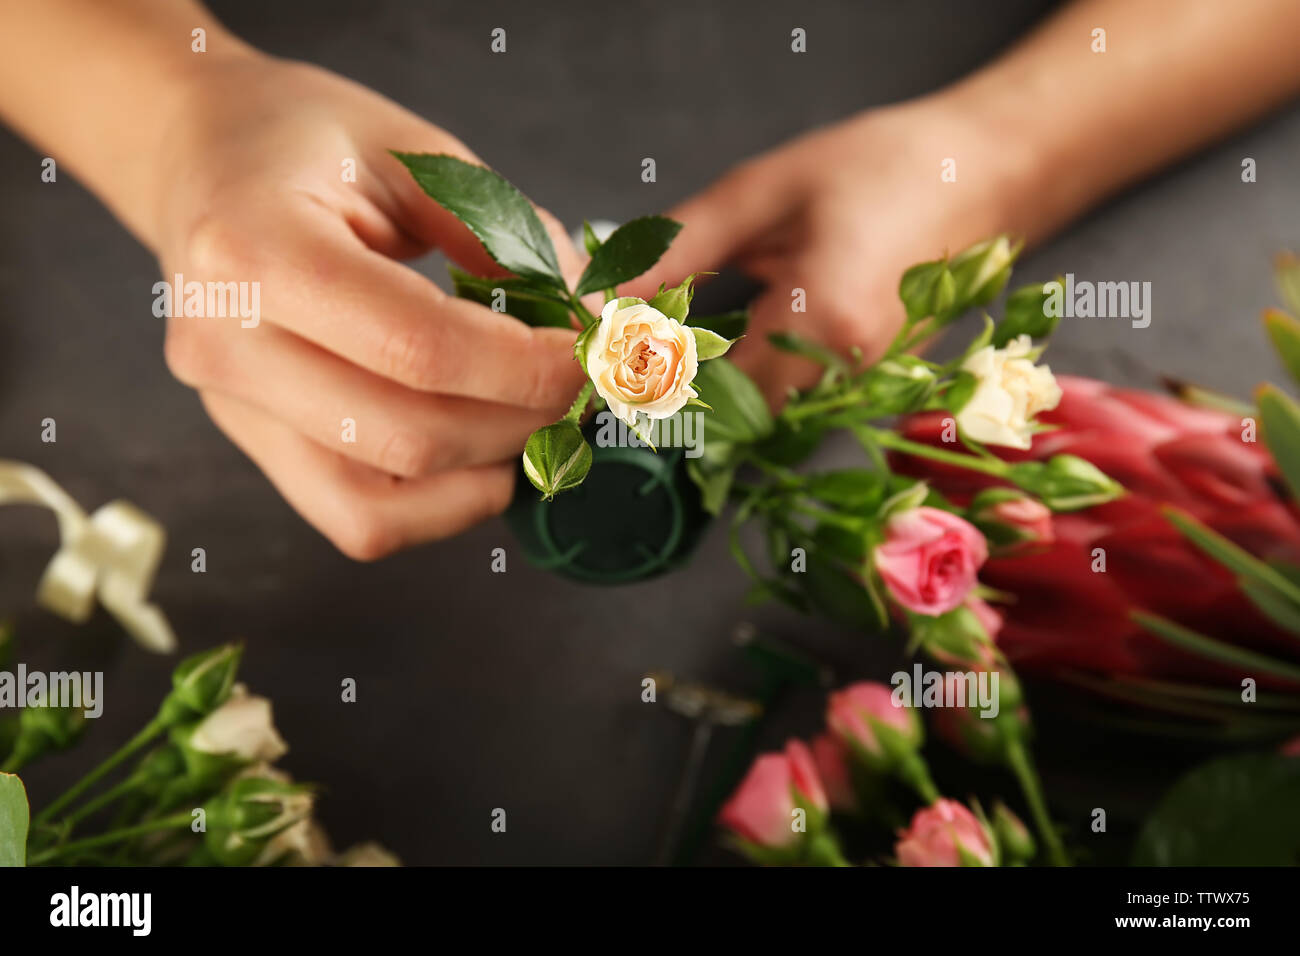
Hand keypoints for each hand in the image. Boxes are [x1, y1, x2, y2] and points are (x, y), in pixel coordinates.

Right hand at [147, 51, 586, 558]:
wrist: (200, 159)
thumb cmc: (302, 142)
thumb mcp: (410, 150)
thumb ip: (503, 234)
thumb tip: (594, 315)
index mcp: (252, 250)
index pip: (416, 346)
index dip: (526, 366)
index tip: (594, 352)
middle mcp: (223, 345)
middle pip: (406, 436)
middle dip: (523, 419)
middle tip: (583, 382)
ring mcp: (231, 409)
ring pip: (379, 503)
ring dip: (487, 470)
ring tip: (537, 415)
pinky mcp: (252, 443)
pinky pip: (356, 520)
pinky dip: (439, 506)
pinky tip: (484, 455)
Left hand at [630, 99, 1036, 405]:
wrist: (987, 171)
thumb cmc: (880, 168)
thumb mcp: (762, 194)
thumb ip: (676, 252)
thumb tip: (603, 299)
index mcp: (821, 318)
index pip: (709, 393)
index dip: (653, 390)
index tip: (609, 370)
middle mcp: (850, 371)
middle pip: (738, 426)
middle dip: (682, 403)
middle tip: (636, 366)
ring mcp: (871, 387)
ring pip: (770, 425)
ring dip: (718, 401)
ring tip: (677, 355)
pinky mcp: (880, 386)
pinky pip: (803, 408)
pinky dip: (759, 390)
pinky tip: (735, 351)